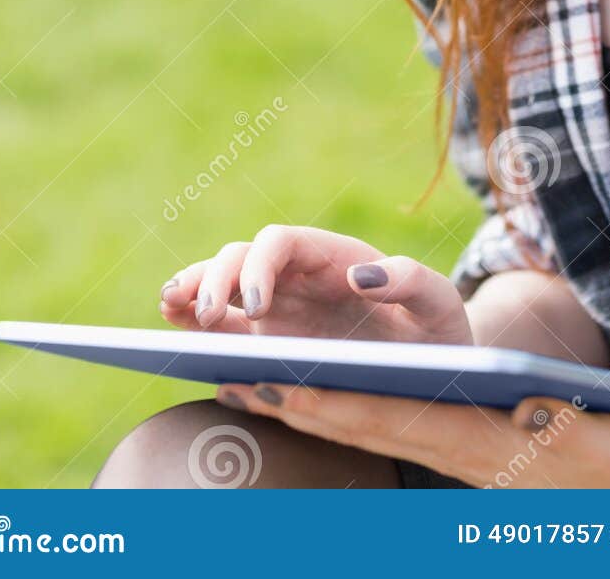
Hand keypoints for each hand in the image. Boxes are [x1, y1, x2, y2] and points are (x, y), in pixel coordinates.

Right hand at [159, 224, 472, 345]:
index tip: (258, 304)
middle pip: (240, 258)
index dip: (260, 266)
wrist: (434, 366)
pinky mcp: (267, 340)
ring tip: (170, 306)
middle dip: (217, 280)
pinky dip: (193, 319)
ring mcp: (277, 308)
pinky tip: (173, 325)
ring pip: (221, 285)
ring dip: (192, 290)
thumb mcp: (439, 303)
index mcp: (333, 258)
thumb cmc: (437, 330)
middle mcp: (297, 277)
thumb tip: (361, 276)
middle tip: (211, 318)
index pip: (281, 242)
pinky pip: (221, 325)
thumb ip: (412, 281)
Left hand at [209, 380, 609, 488]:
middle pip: (355, 424)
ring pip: (358, 426)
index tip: (280, 387)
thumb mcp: (595, 437)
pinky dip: (334, 409)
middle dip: (292, 404)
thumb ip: (560, 423)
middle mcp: (446, 449)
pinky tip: (302, 397)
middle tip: (231, 380)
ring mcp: (444, 451)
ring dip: (301, 407)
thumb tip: (531, 410)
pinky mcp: (449, 447)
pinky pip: (379, 427)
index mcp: (472, 442)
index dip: (332, 405)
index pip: (389, 420)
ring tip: (243, 384)